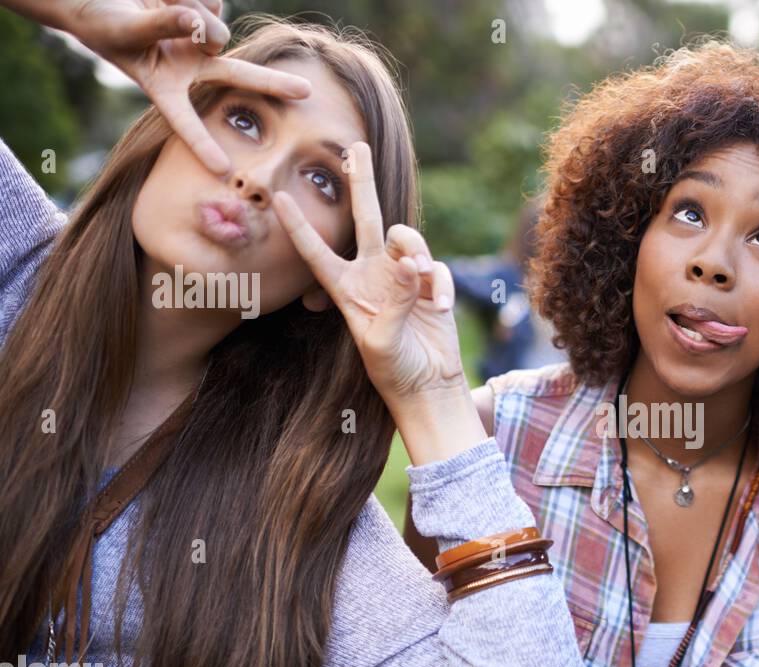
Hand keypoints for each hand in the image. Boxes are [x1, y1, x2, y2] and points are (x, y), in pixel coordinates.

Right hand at [56, 0, 310, 173]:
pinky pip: (210, 2)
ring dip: (190, 12)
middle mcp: (190, 68)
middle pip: (236, 75)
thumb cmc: (102, 22)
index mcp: (167, 87)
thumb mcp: (126, 30)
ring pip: (215, 28)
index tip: (222, 170)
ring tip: (158, 4)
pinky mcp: (204, 12)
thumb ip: (161, 27)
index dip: (202, 144)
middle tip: (307, 91)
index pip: (186, 121)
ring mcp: (200, 40)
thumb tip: (195, 20)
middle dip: (271, 83)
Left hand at [272, 141, 468, 409]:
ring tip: (418, 272)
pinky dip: (438, 283)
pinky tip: (440, 308)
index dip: (298, 226)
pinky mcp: (432, 284)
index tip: (277, 198)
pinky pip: (435, 268)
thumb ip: (395, 301)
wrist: (428, 386)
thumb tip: (409, 265)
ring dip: (412, 249)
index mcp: (346, 288)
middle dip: (362, 180)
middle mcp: (372, 274)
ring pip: (405, 238)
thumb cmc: (394, 370)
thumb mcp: (382, 341)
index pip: (316, 252)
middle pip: (365, 216)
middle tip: (357, 145)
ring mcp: (403, 276)